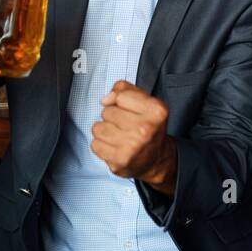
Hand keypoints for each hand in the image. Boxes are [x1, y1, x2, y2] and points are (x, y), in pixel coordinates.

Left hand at [91, 80, 175, 194]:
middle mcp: (146, 129)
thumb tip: (106, 99)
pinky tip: (115, 146)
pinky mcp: (120, 161)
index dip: (122, 101)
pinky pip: (95, 144)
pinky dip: (102, 145)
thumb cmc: (149, 128)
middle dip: (113, 117)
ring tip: (119, 136)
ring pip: (98, 128)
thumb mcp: (146, 102)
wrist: (156, 159)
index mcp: (156, 111)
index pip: (121, 96)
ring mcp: (133, 146)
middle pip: (107, 112)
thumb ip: (125, 90)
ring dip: (105, 131)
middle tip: (126, 125)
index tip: (129, 109)